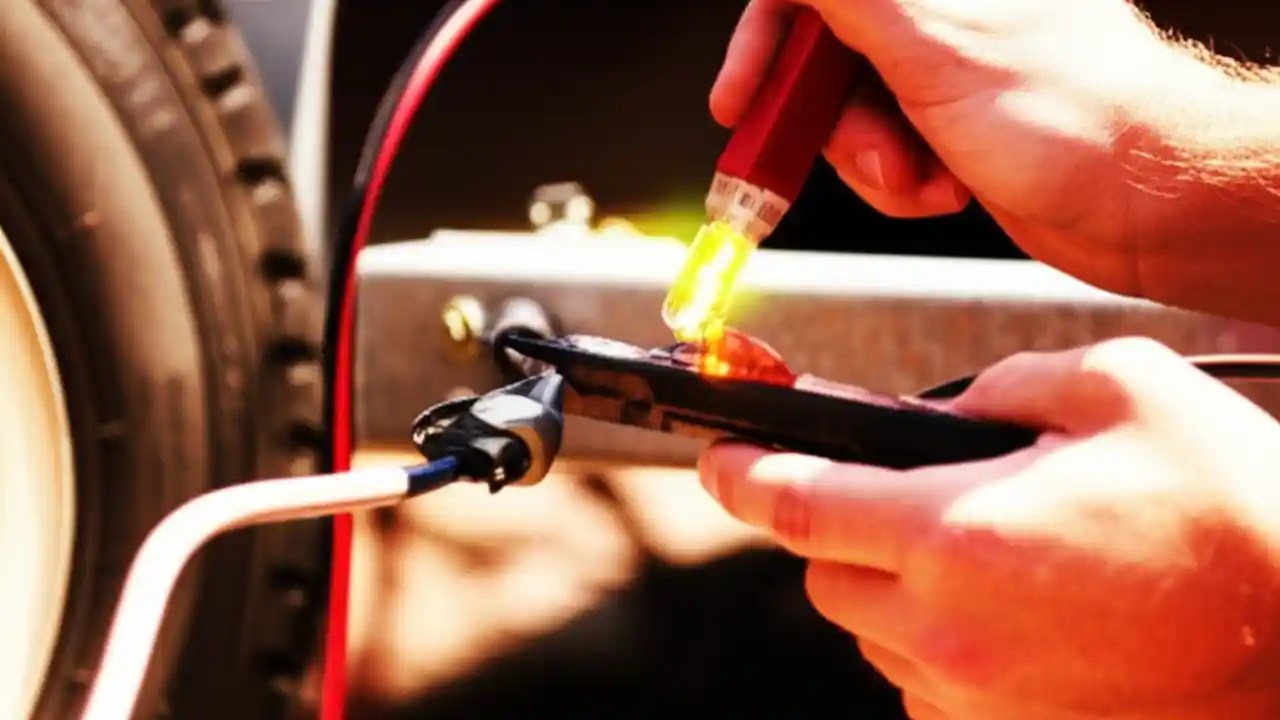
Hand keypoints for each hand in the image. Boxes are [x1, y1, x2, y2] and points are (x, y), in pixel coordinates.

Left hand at [698, 338, 1279, 718]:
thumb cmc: (1235, 513)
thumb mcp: (1122, 390)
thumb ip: (1004, 387)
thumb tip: (948, 414)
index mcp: (960, 534)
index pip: (800, 503)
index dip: (742, 476)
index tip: (716, 460)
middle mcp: (951, 631)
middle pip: (826, 572)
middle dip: (847, 525)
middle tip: (912, 496)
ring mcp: (976, 703)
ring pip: (873, 631)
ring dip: (897, 585)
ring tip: (989, 554)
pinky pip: (926, 685)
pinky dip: (941, 642)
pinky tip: (1015, 614)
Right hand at [713, 0, 1279, 323]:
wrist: (1147, 206)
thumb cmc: (1075, 122)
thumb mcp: (933, 44)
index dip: (765, 40)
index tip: (742, 98)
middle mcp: (941, 11)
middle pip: (824, 57)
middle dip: (834, 125)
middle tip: (859, 157)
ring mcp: (947, 67)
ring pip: (852, 114)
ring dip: (873, 164)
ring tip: (923, 179)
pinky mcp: (955, 122)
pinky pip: (887, 151)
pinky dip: (903, 183)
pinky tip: (947, 190)